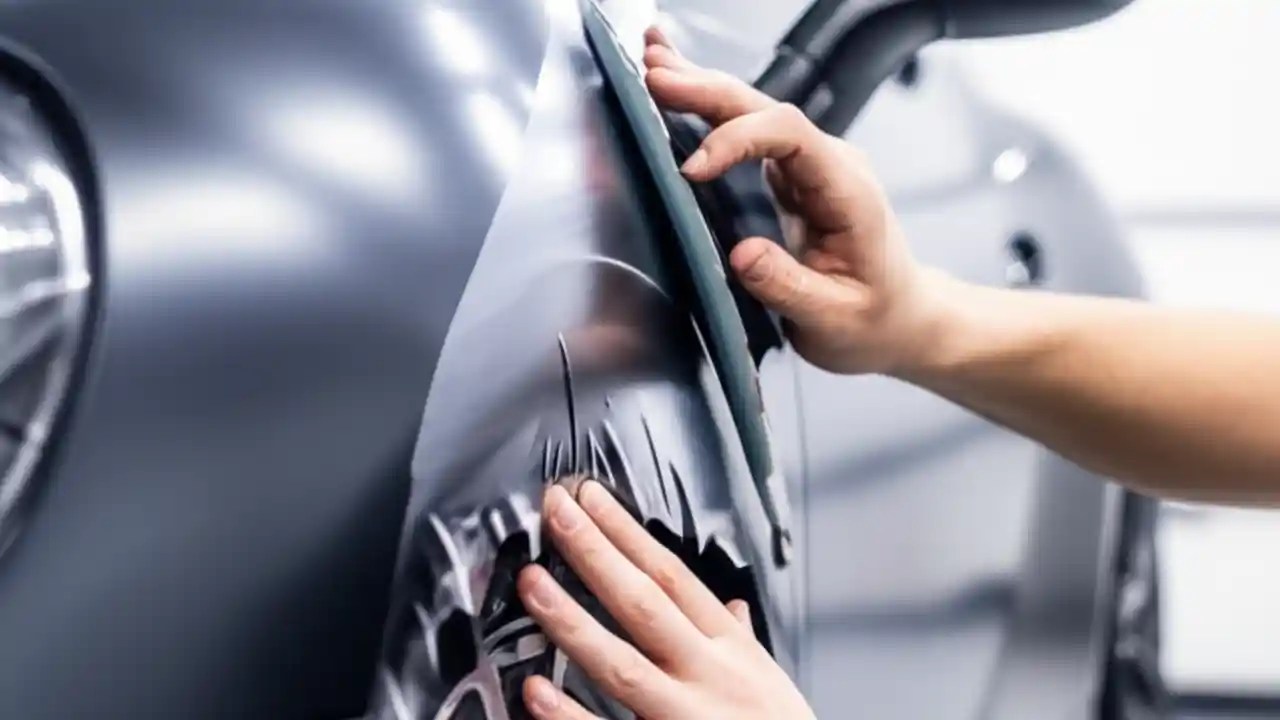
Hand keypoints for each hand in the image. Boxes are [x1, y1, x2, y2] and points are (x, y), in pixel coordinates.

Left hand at [516, 480, 815, 719]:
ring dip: (572, 621)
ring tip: (532, 584)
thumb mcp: (771, 682)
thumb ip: (743, 641)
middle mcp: (710, 677)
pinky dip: (570, 716)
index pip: (673, 577)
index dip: (628, 534)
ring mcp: (686, 719)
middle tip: (555, 512)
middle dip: (596, 554)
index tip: (590, 498)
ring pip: (622, 664)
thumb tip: (733, 606)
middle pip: (644, 603)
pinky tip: (535, 689)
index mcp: (730, 650)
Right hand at [642, 27, 947, 376]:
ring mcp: (806, 167)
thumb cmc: (872, 319)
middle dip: (708, 91)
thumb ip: (788, 286)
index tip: (693, 170)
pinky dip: (706, 112)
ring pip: (751, 113)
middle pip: (765, 109)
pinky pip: (744, 134)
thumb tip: (740, 255)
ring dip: (702, 89)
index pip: (790, 135)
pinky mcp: (785, 178)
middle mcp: (826, 165)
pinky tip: (676, 92)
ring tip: (652, 64)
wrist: (899, 318)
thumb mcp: (833, 317)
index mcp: (846, 189)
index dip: (737, 140)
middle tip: (654, 77)